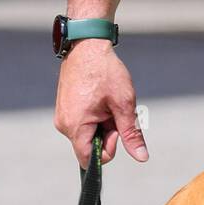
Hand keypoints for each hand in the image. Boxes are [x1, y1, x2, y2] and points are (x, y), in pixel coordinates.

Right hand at [54, 39, 148, 166]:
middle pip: (90, 147)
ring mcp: (62, 117)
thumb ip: (131, 134)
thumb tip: (142, 157)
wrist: (87, 44)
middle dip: (107, 133)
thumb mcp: (124, 104)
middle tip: (113, 109)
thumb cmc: (106, 72)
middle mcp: (64, 125)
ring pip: (88, 135)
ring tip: (106, 101)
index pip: (90, 160)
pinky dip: (94, 117)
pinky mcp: (64, 110)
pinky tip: (99, 99)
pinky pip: (81, 125)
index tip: (115, 126)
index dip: (109, 148)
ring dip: (102, 124)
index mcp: (75, 126)